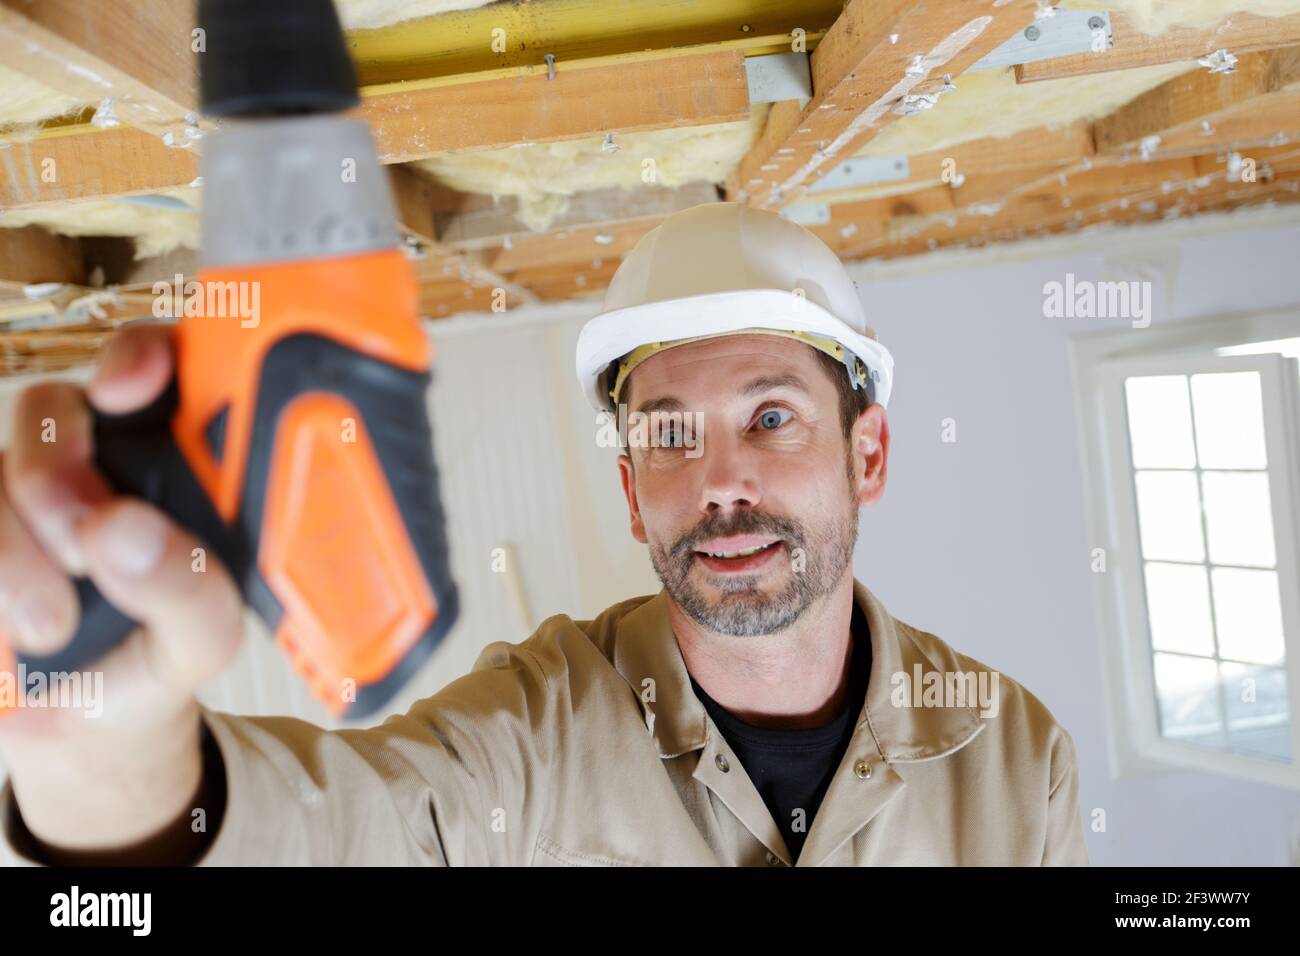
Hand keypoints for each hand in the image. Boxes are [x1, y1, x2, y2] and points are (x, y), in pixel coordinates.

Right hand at [0, 324, 242, 855]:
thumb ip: (188, 587)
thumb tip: (124, 530)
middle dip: (55, 477)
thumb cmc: (159, 655)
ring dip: (8, 553)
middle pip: (48, 411)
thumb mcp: (202, 637)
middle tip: (86, 549)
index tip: (125, 388)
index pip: (156, 368)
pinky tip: (5, 645)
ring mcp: (11, 491)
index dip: (136, 354)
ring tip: (49, 628)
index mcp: (168, 460)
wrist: (86, 728)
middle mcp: (85, 457)